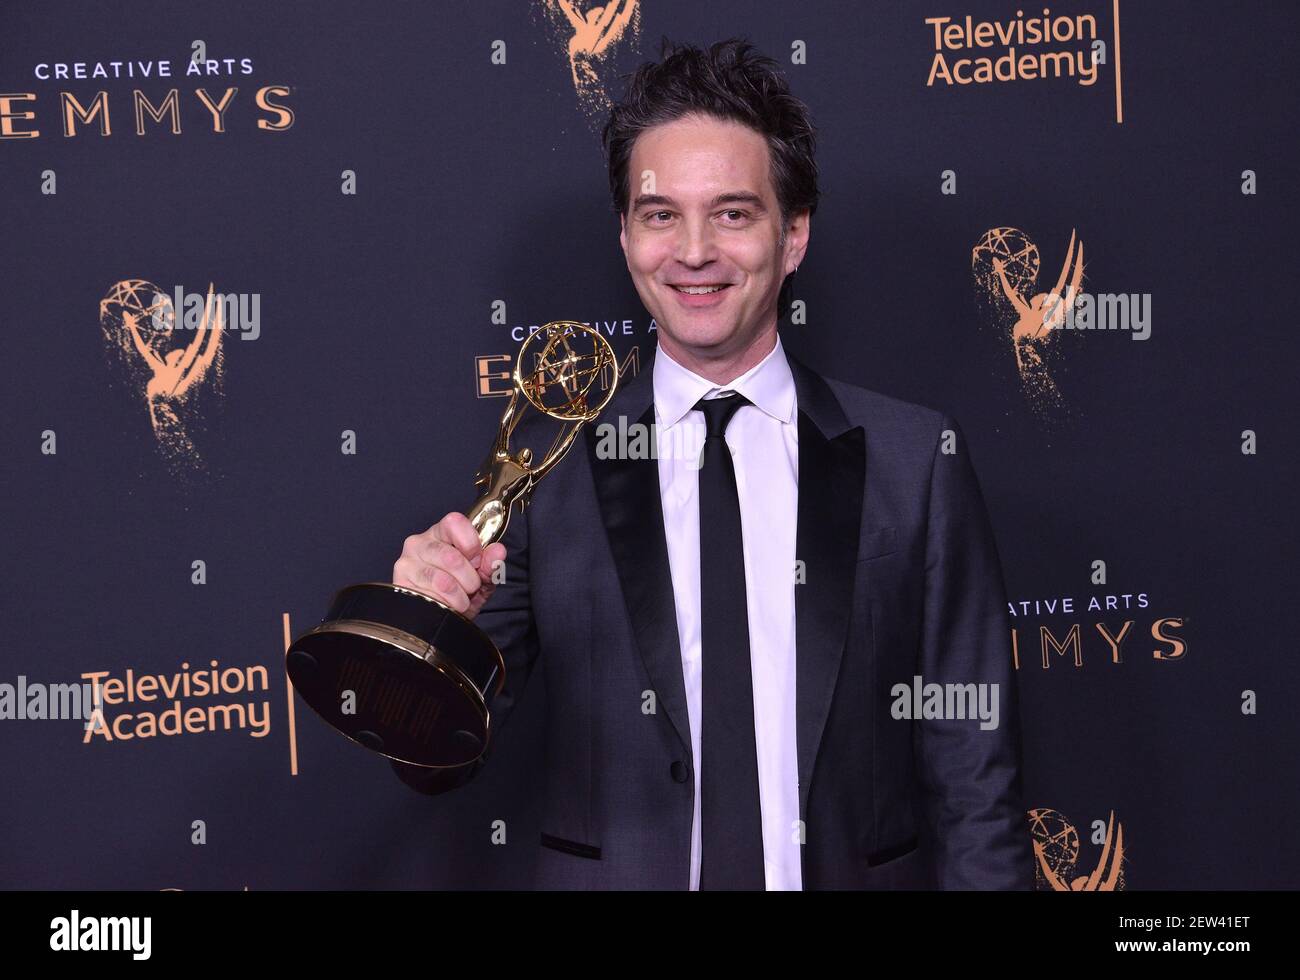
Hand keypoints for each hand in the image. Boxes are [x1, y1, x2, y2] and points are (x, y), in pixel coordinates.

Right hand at [392, 512, 506, 619]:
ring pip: (443, 581)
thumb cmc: (461, 590)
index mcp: (441, 532)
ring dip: (459, 596)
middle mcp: (420, 542)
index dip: (471, 544)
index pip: (454, 522)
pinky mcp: (400, 582)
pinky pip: (430, 596)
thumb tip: (498, 551)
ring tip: (460, 599)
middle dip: (469, 579)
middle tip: (470, 586)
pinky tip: (445, 604)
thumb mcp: (482, 576)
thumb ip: (491, 563)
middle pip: (452, 557)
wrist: (442, 617)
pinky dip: (446, 605)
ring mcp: (407, 562)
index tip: (477, 560)